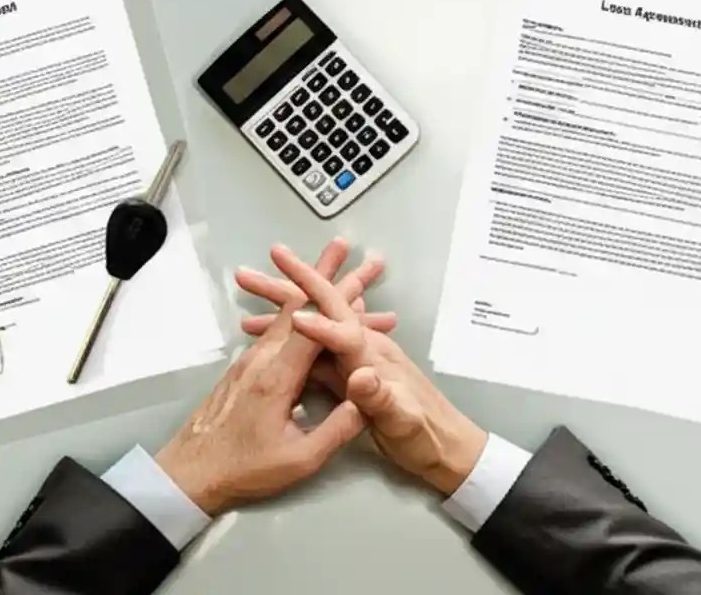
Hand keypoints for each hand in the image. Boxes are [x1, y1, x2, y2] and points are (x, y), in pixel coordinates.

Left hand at [153, 240, 381, 514]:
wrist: (189, 473)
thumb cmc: (244, 468)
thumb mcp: (299, 459)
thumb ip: (337, 429)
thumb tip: (365, 398)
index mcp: (278, 376)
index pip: (314, 326)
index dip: (338, 299)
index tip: (359, 276)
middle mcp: (262, 358)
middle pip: (298, 305)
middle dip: (324, 275)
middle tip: (344, 245)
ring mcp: (250, 360)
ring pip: (287, 315)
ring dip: (310, 289)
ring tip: (330, 266)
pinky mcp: (245, 369)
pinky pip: (278, 332)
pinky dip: (300, 314)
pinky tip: (310, 314)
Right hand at [269, 245, 487, 495]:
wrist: (446, 448)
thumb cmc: (426, 436)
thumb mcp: (404, 421)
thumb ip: (381, 398)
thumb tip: (360, 375)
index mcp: (374, 358)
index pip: (344, 332)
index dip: (319, 325)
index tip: (293, 318)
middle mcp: (364, 349)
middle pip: (328, 306)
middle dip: (300, 280)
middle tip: (274, 252)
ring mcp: (356, 357)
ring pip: (317, 320)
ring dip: (289, 299)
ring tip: (254, 281)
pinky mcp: (350, 371)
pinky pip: (316, 343)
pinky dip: (295, 329)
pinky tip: (280, 322)